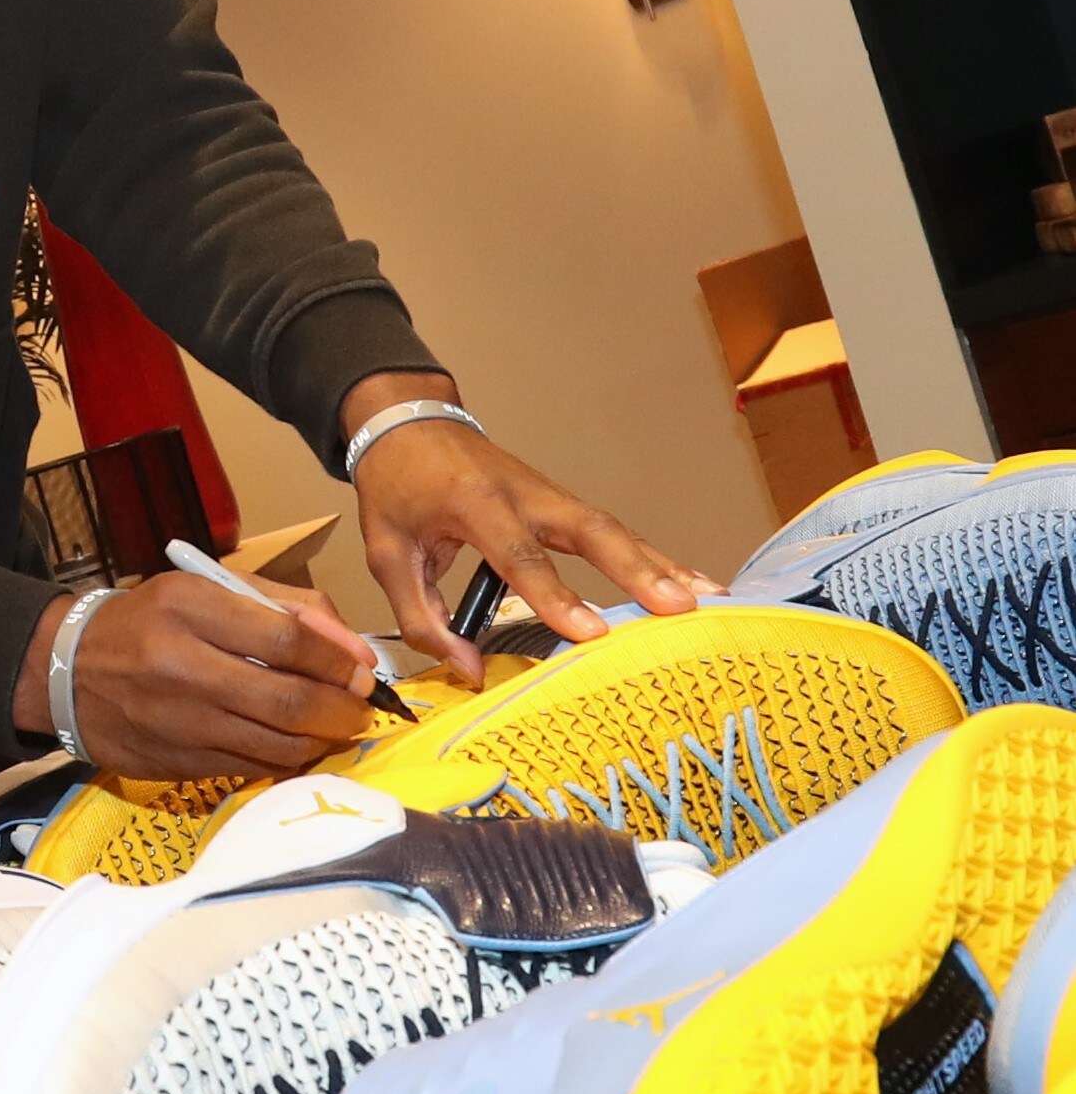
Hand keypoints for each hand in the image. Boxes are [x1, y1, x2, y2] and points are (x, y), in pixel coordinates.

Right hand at [12, 571, 380, 780]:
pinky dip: (286, 760)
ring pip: (276, 746)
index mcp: (189, 609)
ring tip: (337, 728)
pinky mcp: (175, 764)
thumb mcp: (209, 589)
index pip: (286, 640)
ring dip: (322, 742)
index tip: (363, 673)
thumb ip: (285, 606)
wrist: (68, 671)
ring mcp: (178, 723)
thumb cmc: (151, 620)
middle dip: (341, 711)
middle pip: (287, 702)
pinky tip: (297, 745)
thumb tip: (352, 649)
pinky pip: (251, 769)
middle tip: (363, 710)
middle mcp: (181, 667)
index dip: (338, 661)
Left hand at [344, 373, 717, 682]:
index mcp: (474, 502)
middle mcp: (523, 493)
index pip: (520, 554)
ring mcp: (548, 494)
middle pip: (591, 530)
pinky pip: (609, 530)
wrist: (408, 422)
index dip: (556, 596)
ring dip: (659, 563)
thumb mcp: (387, 553)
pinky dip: (649, 556)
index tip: (592, 634)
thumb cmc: (396, 487)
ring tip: (706, 600)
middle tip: (677, 608)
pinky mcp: (560, 503)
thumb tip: (467, 670)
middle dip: (637, 569)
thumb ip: (422, 615)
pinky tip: (685, 582)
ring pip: (611, 527)